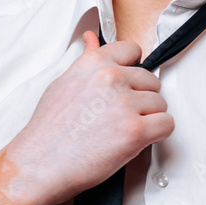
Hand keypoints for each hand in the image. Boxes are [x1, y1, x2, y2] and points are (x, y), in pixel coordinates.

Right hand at [0, 30, 173, 204]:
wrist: (39, 165)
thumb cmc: (48, 131)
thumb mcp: (64, 84)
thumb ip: (87, 62)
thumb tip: (92, 39)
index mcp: (94, 63)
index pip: (132, 50)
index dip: (133, 69)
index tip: (129, 82)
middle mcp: (111, 78)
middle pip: (151, 81)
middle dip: (141, 99)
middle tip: (120, 116)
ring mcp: (124, 104)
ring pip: (160, 104)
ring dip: (149, 118)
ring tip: (123, 130)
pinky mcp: (135, 130)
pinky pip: (166, 124)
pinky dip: (157, 134)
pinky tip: (138, 140)